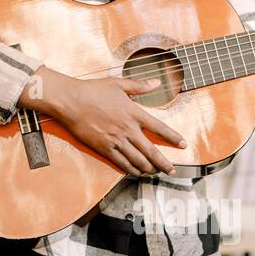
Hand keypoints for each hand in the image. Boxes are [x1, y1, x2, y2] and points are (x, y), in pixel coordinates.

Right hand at [20, 67, 185, 175]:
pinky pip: (122, 163)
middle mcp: (128, 129)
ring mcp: (116, 141)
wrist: (71, 101)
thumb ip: (139, 86)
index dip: (173, 137)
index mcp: (134, 113)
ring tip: (155, 172)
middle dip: (164, 163)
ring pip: (138, 160)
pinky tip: (137, 173)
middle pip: (151, 151)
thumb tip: (157, 82)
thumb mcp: (119, 84)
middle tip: (172, 170)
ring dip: (149, 169)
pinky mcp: (104, 148)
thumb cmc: (94, 90)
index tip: (183, 144)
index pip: (159, 127)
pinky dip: (131, 170)